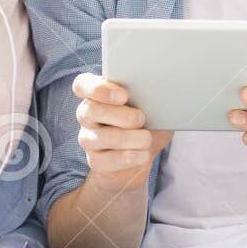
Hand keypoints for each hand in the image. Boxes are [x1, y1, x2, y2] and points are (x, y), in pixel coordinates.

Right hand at [72, 72, 172, 193]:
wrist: (143, 156)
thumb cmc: (148, 124)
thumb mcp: (153, 107)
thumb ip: (152, 97)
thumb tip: (164, 92)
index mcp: (98, 95)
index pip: (82, 85)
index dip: (98, 89)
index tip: (123, 96)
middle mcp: (87, 115)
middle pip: (90, 110)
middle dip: (122, 116)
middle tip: (141, 119)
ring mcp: (88, 139)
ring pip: (102, 137)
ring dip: (131, 138)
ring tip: (146, 138)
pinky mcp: (95, 162)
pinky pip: (108, 160)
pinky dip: (130, 157)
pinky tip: (142, 154)